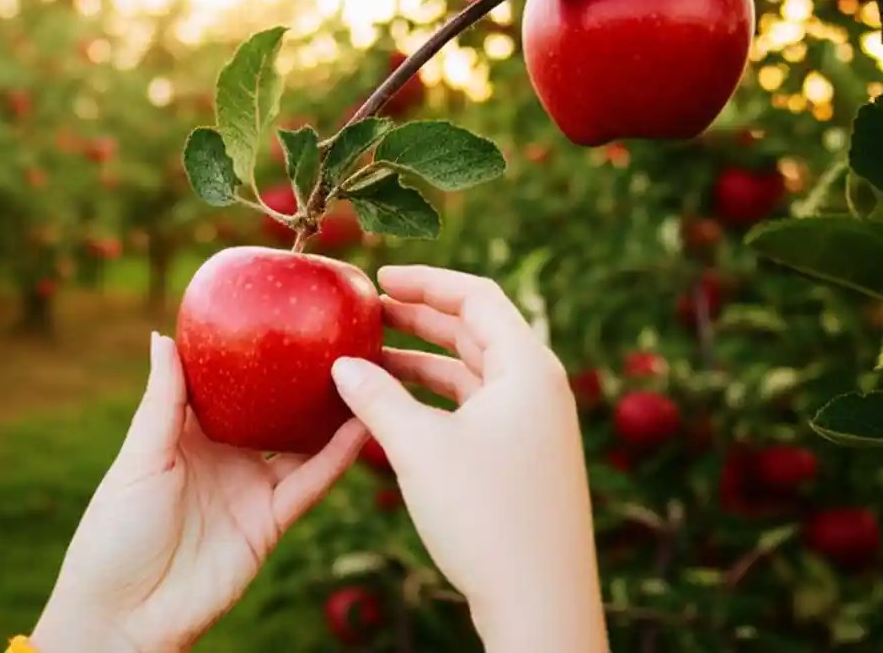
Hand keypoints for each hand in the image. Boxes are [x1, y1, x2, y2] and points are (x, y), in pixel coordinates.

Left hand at [32, 333, 368, 652]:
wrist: (125, 617)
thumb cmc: (114, 535)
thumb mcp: (138, 459)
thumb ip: (162, 402)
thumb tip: (164, 336)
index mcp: (186, 434)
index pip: (223, 383)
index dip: (245, 351)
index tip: (272, 309)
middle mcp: (224, 455)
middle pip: (271, 408)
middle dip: (298, 376)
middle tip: (333, 333)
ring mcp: (250, 488)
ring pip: (300, 442)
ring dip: (328, 411)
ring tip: (362, 369)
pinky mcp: (270, 522)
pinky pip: (310, 482)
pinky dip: (336, 456)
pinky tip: (362, 423)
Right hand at [330, 265, 607, 651]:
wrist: (541, 604)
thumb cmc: (486, 517)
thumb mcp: (420, 449)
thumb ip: (377, 398)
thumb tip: (341, 366)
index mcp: (528, 368)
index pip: (477, 296)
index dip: (426, 281)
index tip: (378, 279)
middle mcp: (538, 389)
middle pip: (475, 332)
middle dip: (419, 319)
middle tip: (366, 312)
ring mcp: (534, 427)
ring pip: (471, 375)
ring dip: (421, 364)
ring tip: (367, 361)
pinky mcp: (523, 461)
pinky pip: (474, 411)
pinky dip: (434, 402)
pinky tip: (393, 411)